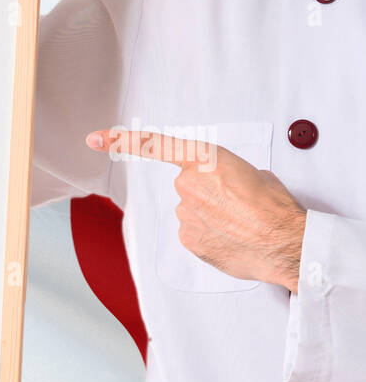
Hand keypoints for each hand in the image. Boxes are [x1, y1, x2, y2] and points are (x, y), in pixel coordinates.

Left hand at [86, 127, 307, 292]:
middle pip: (188, 185)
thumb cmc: (275, 207)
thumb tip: (223, 184)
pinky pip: (194, 231)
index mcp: (206, 160)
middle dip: (209, 193)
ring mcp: (184, 213)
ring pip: (192, 210)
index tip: (96, 139)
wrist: (285, 242)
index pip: (154, 146)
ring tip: (240, 223)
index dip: (122, 141)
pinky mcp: (186, 239)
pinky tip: (231, 238)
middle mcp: (188, 184)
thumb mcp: (254, 173)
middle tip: (237, 204)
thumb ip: (226, 172)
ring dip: (212, 215)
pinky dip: (210, 235)